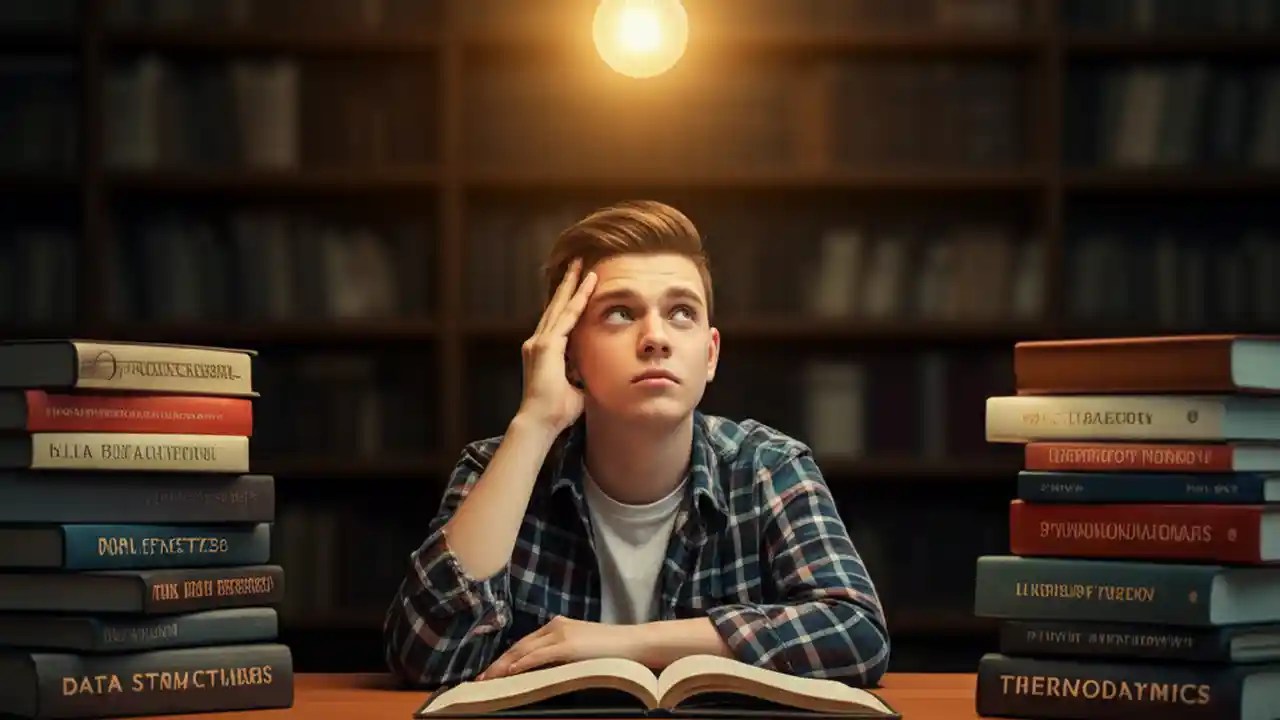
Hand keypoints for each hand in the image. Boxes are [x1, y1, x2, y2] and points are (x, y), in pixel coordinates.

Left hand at [478, 616, 637, 680]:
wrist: (634, 644)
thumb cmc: (612, 651)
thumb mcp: (581, 650)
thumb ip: (562, 655)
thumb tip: (543, 671)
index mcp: (558, 626)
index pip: (525, 644)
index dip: (506, 658)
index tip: (491, 672)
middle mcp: (555, 626)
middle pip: (519, 646)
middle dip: (498, 663)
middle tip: (481, 679)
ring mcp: (561, 635)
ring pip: (524, 650)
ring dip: (503, 666)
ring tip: (488, 679)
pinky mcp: (568, 645)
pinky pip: (539, 656)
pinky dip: (522, 664)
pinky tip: (510, 672)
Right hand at [516, 258, 597, 434]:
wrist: (539, 421)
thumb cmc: (556, 412)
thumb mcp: (575, 388)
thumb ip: (581, 376)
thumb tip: (595, 375)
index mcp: (544, 352)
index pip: (559, 321)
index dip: (569, 303)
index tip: (578, 288)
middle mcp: (538, 342)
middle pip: (555, 307)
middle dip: (567, 285)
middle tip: (577, 264)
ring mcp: (539, 342)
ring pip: (560, 306)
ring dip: (572, 285)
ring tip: (581, 266)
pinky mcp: (546, 345)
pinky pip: (566, 316)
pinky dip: (577, 299)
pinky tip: (587, 285)